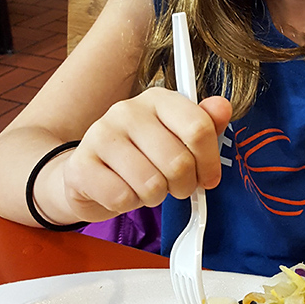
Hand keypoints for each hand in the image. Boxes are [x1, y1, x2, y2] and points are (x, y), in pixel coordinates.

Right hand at [58, 89, 231, 222]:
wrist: (89, 171)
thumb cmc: (142, 155)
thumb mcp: (177, 138)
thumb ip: (205, 124)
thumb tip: (222, 107)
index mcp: (158, 99)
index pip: (199, 128)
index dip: (210, 162)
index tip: (208, 178)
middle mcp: (127, 111)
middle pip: (178, 162)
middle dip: (183, 186)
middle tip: (175, 187)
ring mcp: (101, 134)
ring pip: (151, 184)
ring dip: (155, 196)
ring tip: (147, 187)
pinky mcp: (81, 164)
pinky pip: (122, 198)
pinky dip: (128, 204)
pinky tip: (122, 191)